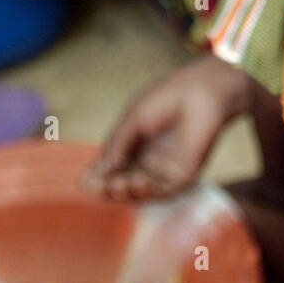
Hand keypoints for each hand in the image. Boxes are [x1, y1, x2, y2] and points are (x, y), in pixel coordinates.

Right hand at [86, 54, 251, 199]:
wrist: (201, 90)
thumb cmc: (168, 97)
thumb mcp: (133, 119)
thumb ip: (118, 144)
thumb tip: (99, 170)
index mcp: (135, 144)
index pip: (111, 167)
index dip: (97, 176)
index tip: (82, 182)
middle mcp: (148, 159)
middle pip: (123, 183)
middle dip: (108, 188)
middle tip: (97, 187)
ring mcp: (165, 168)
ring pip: (140, 191)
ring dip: (125, 192)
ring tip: (117, 184)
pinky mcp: (184, 174)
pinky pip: (163, 191)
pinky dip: (147, 192)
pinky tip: (137, 182)